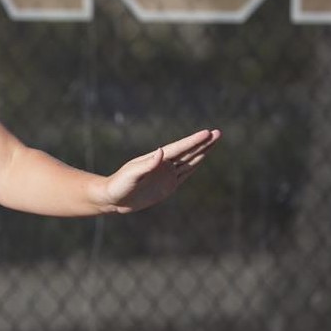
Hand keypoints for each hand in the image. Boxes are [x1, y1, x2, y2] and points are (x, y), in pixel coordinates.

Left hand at [95, 128, 220, 212]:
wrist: (113, 198)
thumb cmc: (119, 185)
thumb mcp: (131, 175)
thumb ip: (146, 165)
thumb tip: (160, 152)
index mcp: (156, 159)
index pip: (180, 148)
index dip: (194, 141)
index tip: (207, 133)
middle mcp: (164, 164)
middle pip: (188, 152)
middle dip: (204, 143)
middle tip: (218, 133)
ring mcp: (166, 174)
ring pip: (190, 161)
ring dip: (202, 152)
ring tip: (214, 141)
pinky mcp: (168, 185)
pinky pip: (185, 174)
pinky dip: (195, 165)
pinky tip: (202, 158)